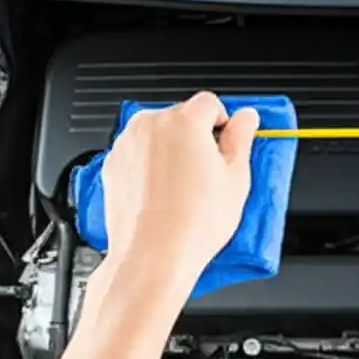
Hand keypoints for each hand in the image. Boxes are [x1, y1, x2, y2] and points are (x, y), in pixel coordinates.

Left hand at [101, 91, 258, 271]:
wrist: (153, 256)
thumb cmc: (194, 223)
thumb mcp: (236, 178)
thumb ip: (242, 138)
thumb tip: (247, 118)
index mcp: (184, 122)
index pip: (210, 103)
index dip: (223, 122)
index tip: (227, 142)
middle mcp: (150, 125)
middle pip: (181, 117)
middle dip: (196, 138)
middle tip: (209, 173)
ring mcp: (127, 144)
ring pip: (157, 135)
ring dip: (171, 150)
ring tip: (184, 188)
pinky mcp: (112, 164)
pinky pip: (138, 154)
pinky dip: (150, 166)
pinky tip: (163, 194)